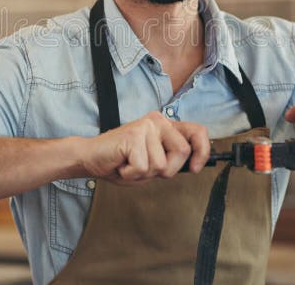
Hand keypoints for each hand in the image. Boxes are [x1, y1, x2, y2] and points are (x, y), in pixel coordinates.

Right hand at [79, 111, 209, 183]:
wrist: (91, 158)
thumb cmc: (121, 162)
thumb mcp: (153, 162)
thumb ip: (171, 159)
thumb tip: (193, 164)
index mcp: (165, 126)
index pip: (197, 131)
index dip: (202, 151)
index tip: (194, 168)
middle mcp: (158, 121)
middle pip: (182, 152)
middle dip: (166, 170)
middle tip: (145, 167)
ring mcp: (146, 126)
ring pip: (162, 165)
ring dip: (144, 173)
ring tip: (130, 164)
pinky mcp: (134, 135)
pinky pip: (143, 167)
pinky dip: (131, 174)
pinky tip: (122, 164)